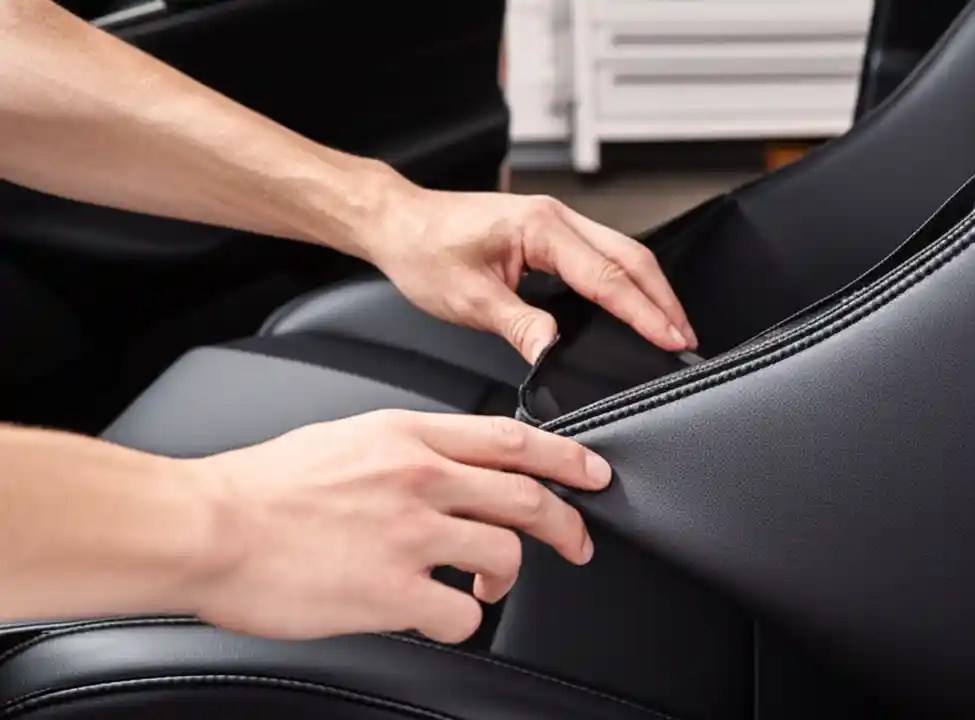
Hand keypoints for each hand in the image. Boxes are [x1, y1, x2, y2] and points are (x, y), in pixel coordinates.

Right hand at [184, 410, 610, 642]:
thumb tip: (446, 468)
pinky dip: (462, 619)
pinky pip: (463, 613)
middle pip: (527, 498)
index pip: (512, 439)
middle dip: (567, 524)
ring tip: (485, 586)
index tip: (593, 472)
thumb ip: (405, 449)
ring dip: (506, 577)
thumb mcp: (347, 437)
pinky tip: (439, 614)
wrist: (207, 525)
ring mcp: (411, 534)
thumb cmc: (263, 486)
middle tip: (579, 543)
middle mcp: (421, 479)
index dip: (566, 457)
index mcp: (408, 436)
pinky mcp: (393, 590)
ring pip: (506, 555)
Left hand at [353, 184, 697, 362]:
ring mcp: (555, 223)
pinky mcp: (549, 234)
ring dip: (649, 290)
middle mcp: (555, 218)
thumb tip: (555, 353)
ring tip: (670, 327)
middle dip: (663, 299)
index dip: (644, 312)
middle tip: (686, 339)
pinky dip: (625, 283)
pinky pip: (602, 256)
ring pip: (621, 254)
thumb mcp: (469, 299)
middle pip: (631, 257)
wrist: (397, 223)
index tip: (670, 339)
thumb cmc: (424, 249)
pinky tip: (633, 307)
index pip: (608, 276)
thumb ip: (520, 326)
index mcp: (540, 227)